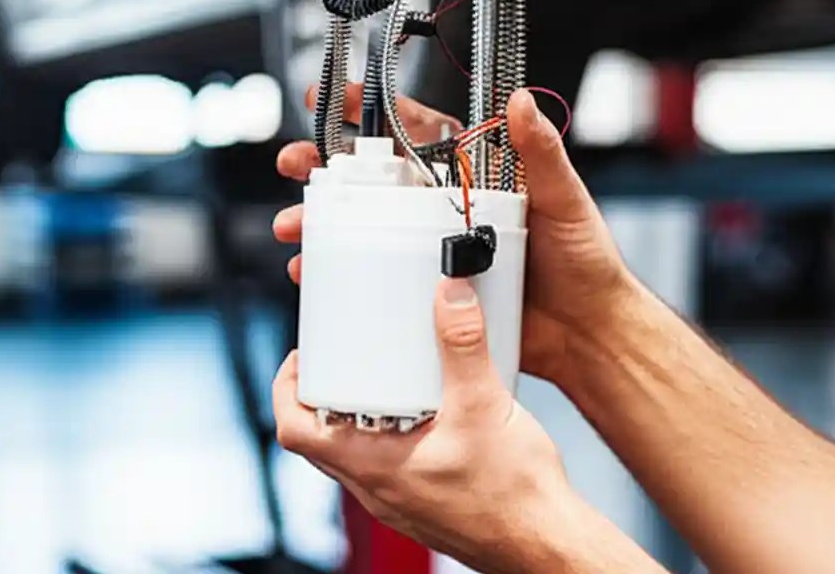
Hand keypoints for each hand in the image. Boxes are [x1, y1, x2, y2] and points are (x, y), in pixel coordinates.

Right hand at [273, 84, 636, 392]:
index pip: (417, 131)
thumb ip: (541, 153)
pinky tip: (314, 274)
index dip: (372, 111)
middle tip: (294, 164)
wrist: (588, 333)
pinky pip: (379, 276)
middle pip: (376, 177)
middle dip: (327, 167)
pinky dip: (342, 272)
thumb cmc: (584, 262)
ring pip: (367, 225)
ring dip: (324, 222)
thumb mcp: (563, 199)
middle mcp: (450, 208)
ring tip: (294, 228)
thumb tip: (522, 102)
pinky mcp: (432, 290)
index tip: (333, 97)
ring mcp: (437, 249)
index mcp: (476, 176)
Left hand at [273, 278, 581, 571]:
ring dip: (355, 415)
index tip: (303, 355)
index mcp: (375, 468)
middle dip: (322, 395)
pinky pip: (388, 465)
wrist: (547, 542)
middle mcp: (378, 490)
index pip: (295, 431)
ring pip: (354, 454)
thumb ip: (464, 345)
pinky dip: (389, 434)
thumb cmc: (516, 495)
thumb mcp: (485, 405)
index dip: (286, 389)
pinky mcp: (424, 503)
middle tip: (339, 357)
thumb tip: (450, 293)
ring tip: (380, 376)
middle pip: (319, 440)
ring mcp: (399, 501)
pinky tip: (425, 411)